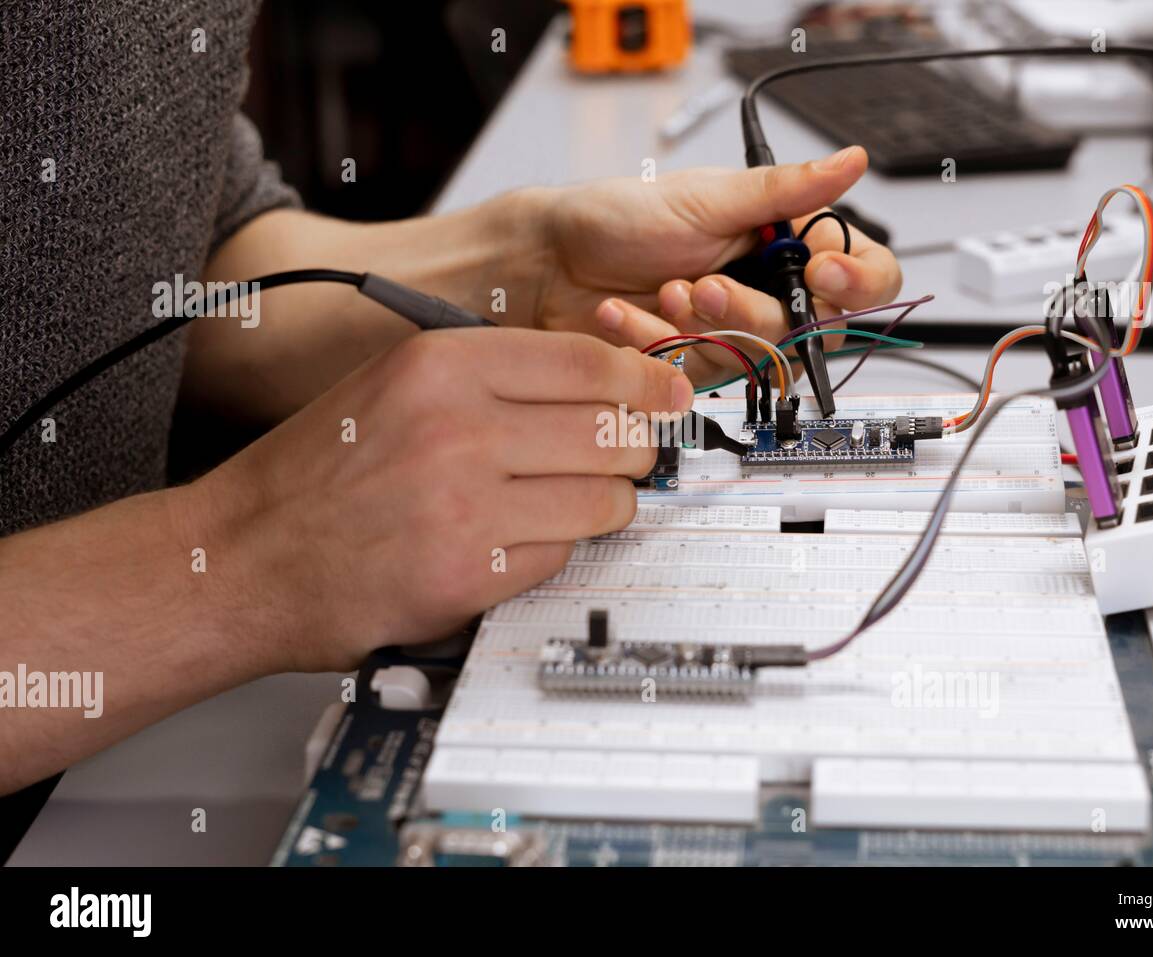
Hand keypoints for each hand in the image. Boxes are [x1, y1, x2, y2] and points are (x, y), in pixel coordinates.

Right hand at [185, 328, 692, 670]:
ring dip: (600, 507)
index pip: (590, 362)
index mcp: (441, 364)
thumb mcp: (397, 383)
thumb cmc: (319, 471)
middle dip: (632, 451)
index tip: (668, 395)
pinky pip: (561, 558)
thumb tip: (606, 382)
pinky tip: (510, 545)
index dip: (647, 381)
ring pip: (603, 500)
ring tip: (561, 507)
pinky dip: (551, 554)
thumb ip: (497, 376)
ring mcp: (464, 504)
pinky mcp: (466, 575)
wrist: (243, 556)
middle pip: (614, 432)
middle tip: (619, 459)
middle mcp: (457, 426)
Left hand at [535, 146, 901, 383]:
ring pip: (756, 355)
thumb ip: (783, 191)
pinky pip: (698, 372)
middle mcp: (765, 290)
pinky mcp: (693, 365)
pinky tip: (625, 313)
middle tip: (709, 286)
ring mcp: (731, 332)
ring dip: (704, 326)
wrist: (550, 262)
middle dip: (754, 310)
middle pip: (812, 328)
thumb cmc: (620, 218)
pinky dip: (658, 342)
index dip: (857, 280)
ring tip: (662, 292)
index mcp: (784, 243)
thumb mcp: (707, 197)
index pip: (861, 274)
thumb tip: (849, 162)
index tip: (821, 270)